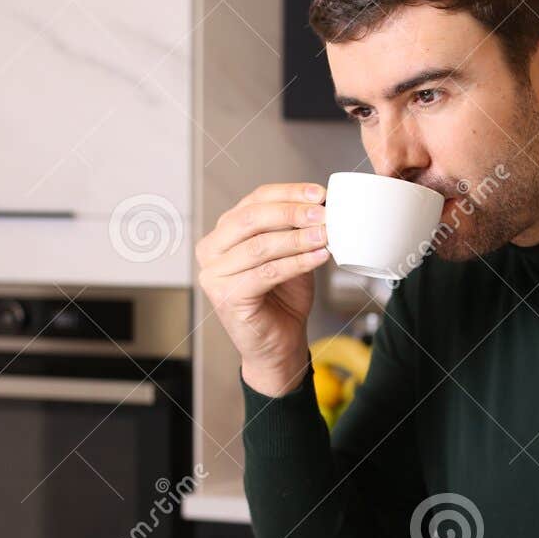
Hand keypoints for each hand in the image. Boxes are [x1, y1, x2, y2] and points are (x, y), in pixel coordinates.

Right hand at [196, 182, 330, 396]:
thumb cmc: (283, 300)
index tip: (319, 193)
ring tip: (326, 234)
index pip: (254, 200)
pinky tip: (320, 256)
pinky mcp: (227, 297)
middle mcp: (212, 250)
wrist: (279, 345)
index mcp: (224, 232)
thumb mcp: (291, 255)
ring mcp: (215, 275)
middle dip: (292, 212)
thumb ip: (296, 230)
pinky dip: (297, 262)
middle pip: (251, 219)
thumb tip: (322, 204)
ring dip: (298, 238)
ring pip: (260, 246)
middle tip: (323, 213)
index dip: (288, 193)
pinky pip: (267, 273)